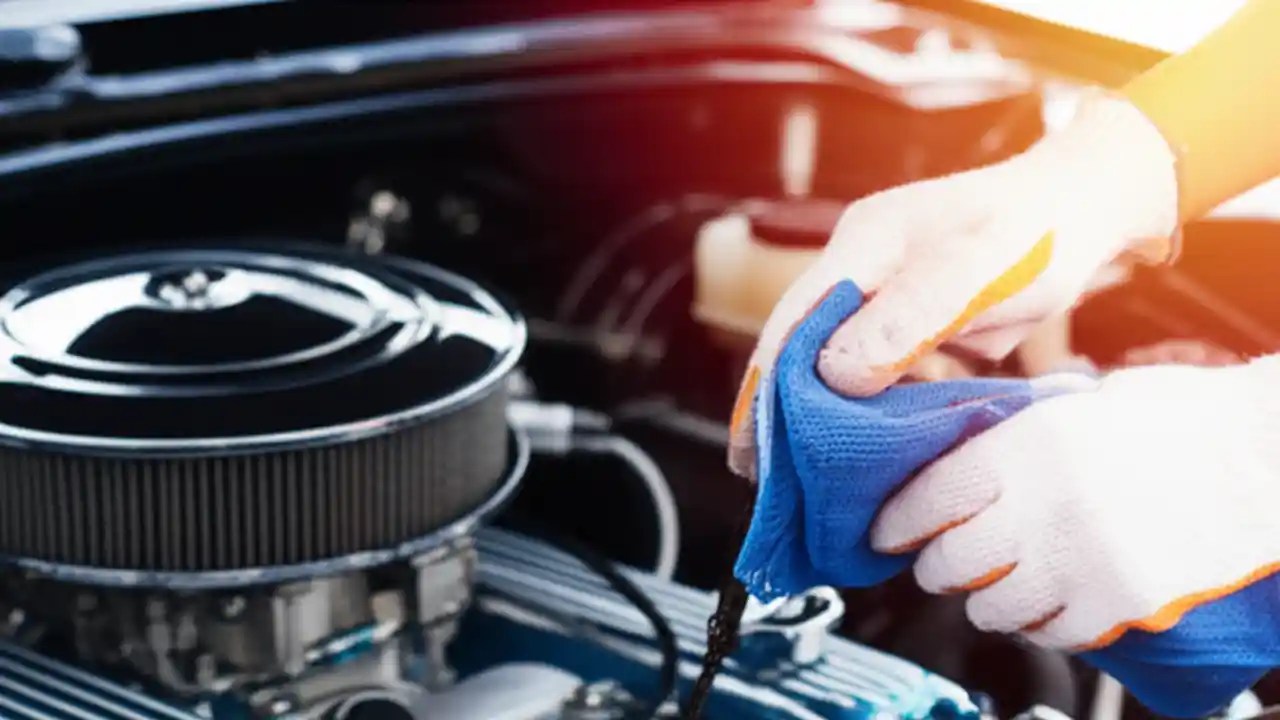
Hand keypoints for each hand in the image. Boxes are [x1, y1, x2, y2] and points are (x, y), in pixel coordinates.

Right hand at [728, 92, 1177, 476]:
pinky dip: (865, 414)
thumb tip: (835, 375)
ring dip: (819, 416)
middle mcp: (862, 271)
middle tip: (764, 479)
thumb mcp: (976, 272)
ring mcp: (888, 298)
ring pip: (837, 364)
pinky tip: (859, 455)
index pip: (794, 322)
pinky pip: (878, 374)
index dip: (765, 385)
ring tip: (801, 478)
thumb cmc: (1038, 233)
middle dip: (780, 410)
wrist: (1087, 209)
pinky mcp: (915, 324)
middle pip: (803, 346)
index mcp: (862, 246)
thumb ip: (908, 320)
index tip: (750, 449)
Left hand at [872, 358, 1279, 716]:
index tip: (886, 533)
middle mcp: (1041, 507)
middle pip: (946, 562)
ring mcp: (1080, 562)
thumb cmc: (1181, 418)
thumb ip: (1017, 432)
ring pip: (990, 607)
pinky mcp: (1119, 604)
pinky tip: (1054, 600)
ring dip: (985, 599)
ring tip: (1000, 582)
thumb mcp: (1082, 402)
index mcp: (1023, 448)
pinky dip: (1043, 623)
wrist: (1267, 455)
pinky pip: (1052, 633)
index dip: (896, 522)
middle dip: (937, 564)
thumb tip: (963, 453)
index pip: (925, 499)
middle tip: (944, 559)